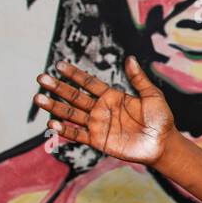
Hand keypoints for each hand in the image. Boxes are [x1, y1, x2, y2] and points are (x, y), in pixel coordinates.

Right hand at [33, 55, 173, 165]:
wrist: (163, 144)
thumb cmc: (161, 119)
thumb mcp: (152, 95)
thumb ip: (138, 79)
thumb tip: (130, 58)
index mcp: (112, 96)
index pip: (88, 82)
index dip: (74, 74)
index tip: (59, 65)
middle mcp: (101, 109)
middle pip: (74, 97)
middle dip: (58, 88)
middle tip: (41, 78)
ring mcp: (98, 125)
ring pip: (71, 114)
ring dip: (55, 107)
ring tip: (38, 98)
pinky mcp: (98, 141)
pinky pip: (78, 134)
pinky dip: (64, 130)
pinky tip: (52, 123)